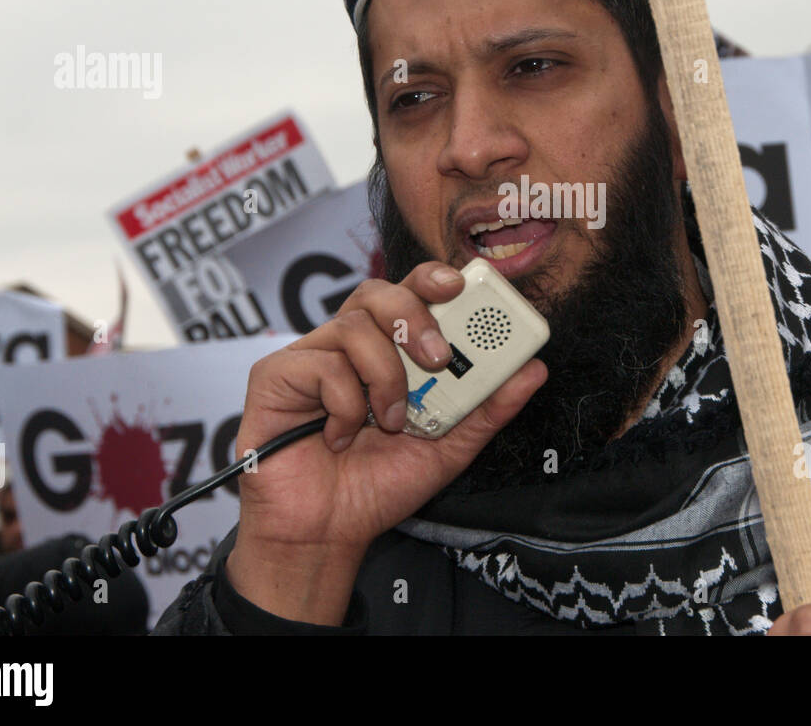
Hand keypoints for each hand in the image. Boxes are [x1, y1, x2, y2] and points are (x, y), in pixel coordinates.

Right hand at [226, 261, 546, 623]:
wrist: (326, 534)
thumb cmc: (377, 486)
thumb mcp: (449, 448)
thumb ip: (488, 408)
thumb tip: (535, 369)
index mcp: (388, 351)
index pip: (410, 292)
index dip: (433, 277)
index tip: (460, 284)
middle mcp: (348, 345)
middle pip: (377, 291)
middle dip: (414, 316)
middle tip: (439, 358)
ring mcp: (310, 357)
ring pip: (352, 326)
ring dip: (384, 377)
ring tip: (390, 421)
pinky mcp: (275, 375)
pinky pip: (319, 364)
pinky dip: (343, 404)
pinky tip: (341, 436)